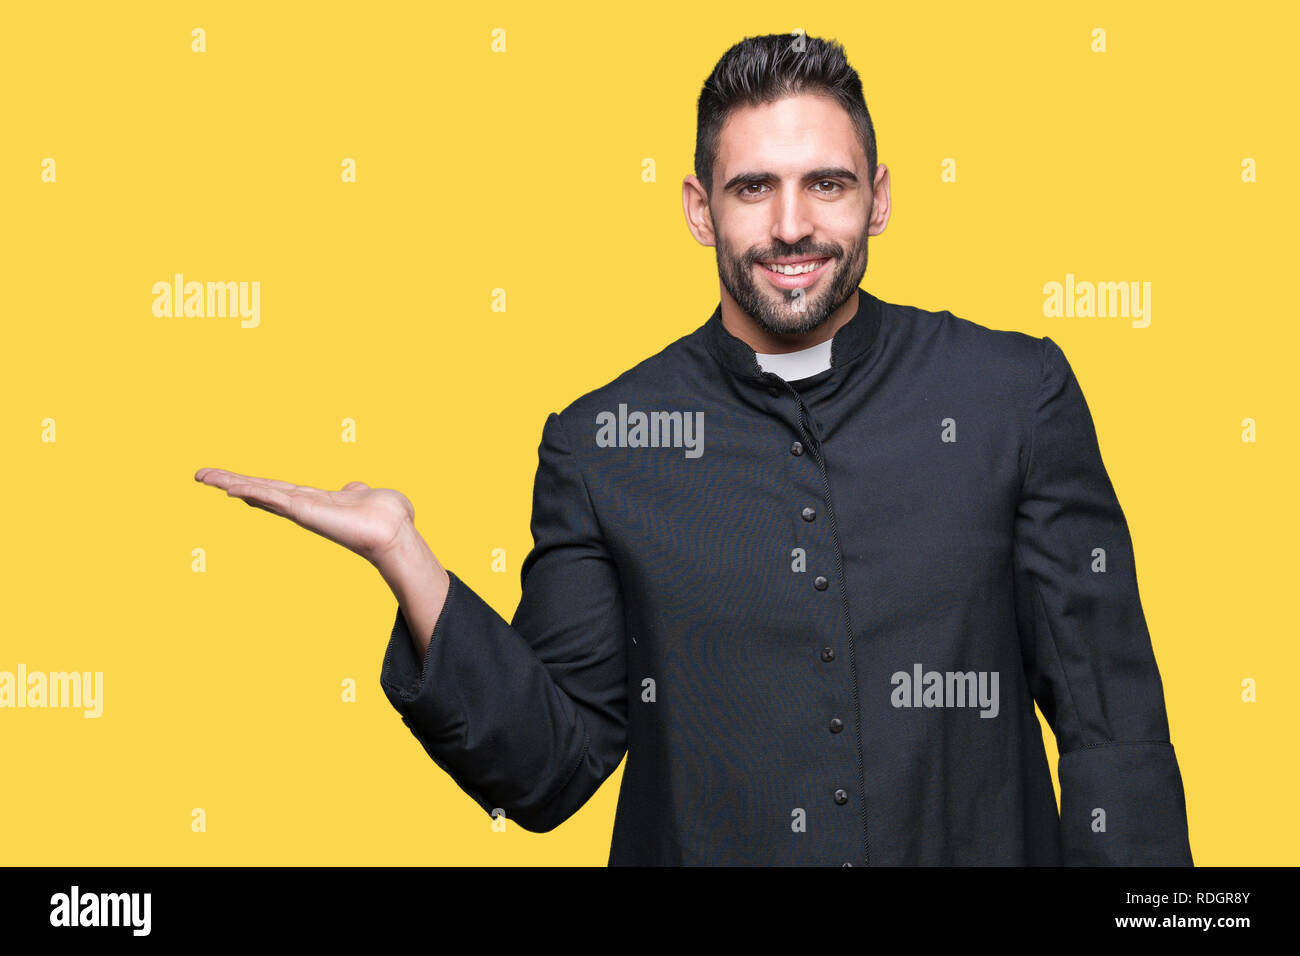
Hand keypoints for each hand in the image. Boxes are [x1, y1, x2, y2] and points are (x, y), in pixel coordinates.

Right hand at [194, 467, 415, 566]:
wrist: (396, 532)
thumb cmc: (388, 518)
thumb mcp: (368, 496)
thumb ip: (356, 491)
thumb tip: (355, 487)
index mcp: (315, 501)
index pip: (278, 490)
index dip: (254, 485)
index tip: (231, 481)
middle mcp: (303, 507)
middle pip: (260, 491)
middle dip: (230, 482)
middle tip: (200, 475)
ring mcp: (302, 510)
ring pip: (260, 493)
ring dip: (230, 483)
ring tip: (203, 476)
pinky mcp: (306, 512)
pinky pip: (274, 499)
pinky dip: (252, 492)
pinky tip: (230, 488)